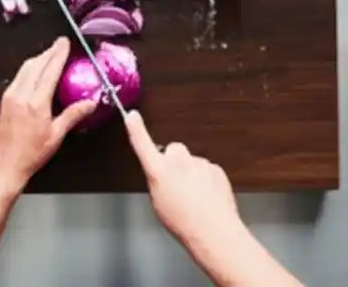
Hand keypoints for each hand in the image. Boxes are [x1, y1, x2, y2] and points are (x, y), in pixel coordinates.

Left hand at [0, 38, 96, 192]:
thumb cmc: (32, 153)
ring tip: (50, 53)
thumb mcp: (56, 135)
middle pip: (36, 64)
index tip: (64, 43)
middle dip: (49, 52)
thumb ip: (73, 115)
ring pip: (25, 68)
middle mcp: (21, 95)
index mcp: (36, 103)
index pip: (49, 71)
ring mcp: (10, 95)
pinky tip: (37, 70)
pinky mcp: (5, 99)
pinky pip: (19, 76)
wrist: (6, 164)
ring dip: (39, 58)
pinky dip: (30, 68)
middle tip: (60, 44)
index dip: (58, 54)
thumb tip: (91, 103)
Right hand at [126, 110, 246, 249]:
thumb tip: (162, 175)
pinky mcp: (215, 168)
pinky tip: (206, 198)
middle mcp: (178, 162)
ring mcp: (198, 163)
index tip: (133, 117)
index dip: (136, 129)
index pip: (142, 144)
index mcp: (158, 171)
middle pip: (173, 150)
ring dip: (192, 174)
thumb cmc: (184, 222)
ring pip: (192, 162)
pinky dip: (206, 181)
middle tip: (178, 185)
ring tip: (195, 199)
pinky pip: (207, 170)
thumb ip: (158, 182)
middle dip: (174, 161)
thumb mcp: (158, 204)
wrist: (212, 230)